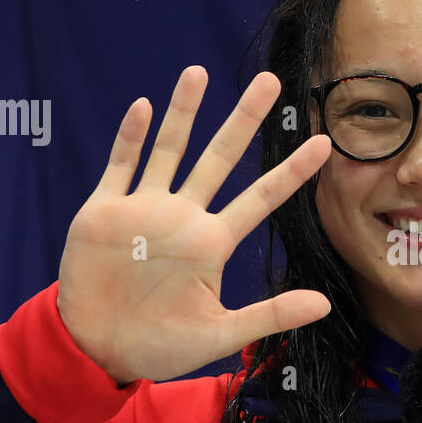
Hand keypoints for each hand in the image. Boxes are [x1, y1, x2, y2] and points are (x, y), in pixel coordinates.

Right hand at [57, 66, 332, 382]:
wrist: (97, 349)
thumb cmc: (159, 345)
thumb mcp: (220, 335)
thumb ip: (270, 315)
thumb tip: (324, 304)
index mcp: (212, 244)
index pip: (261, 199)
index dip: (291, 172)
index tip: (324, 143)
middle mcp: (183, 218)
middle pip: (220, 159)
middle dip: (243, 120)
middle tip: (271, 81)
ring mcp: (144, 210)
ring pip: (169, 151)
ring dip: (182, 113)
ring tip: (199, 72)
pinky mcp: (104, 212)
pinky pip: (120, 167)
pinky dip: (131, 139)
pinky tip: (143, 107)